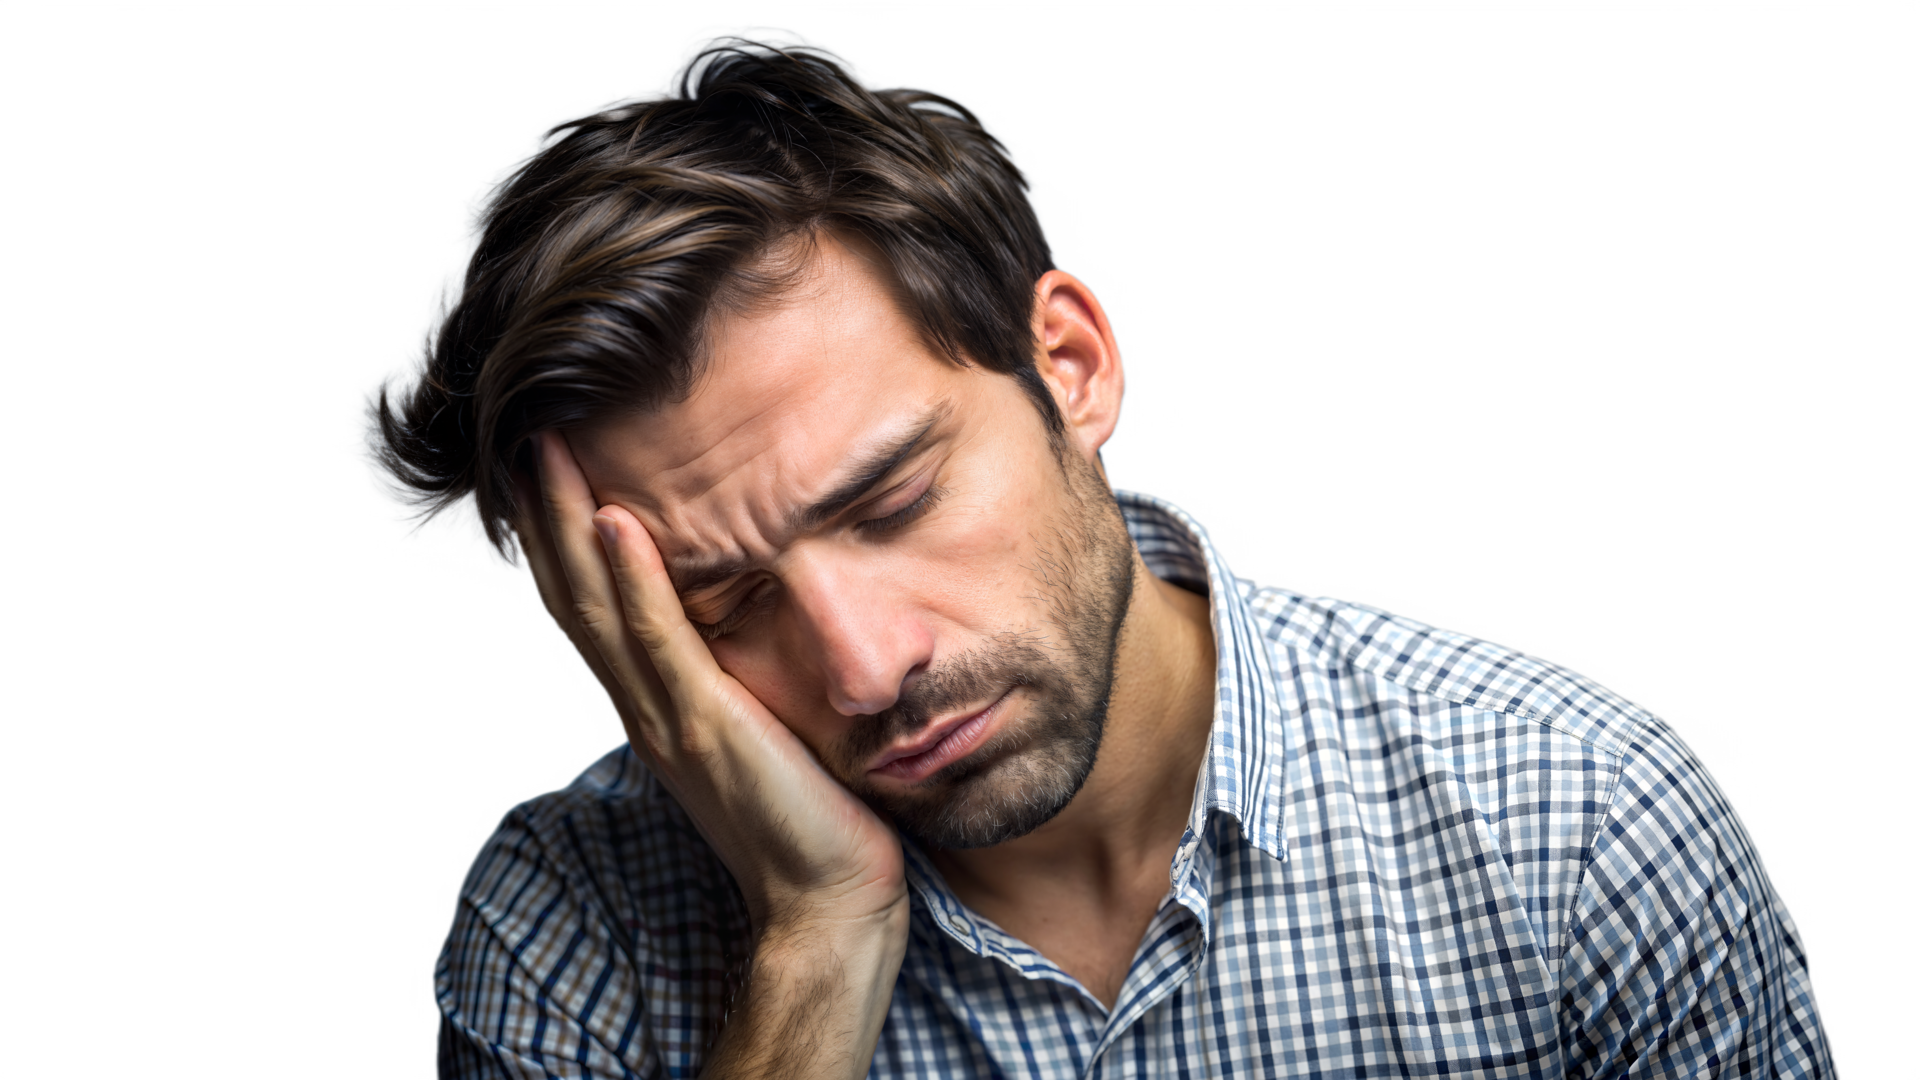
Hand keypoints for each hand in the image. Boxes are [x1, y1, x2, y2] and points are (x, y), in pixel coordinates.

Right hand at [511, 430, 907, 941]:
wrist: (825, 901)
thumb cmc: (809, 818)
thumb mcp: (761, 728)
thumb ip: (736, 677)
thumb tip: (752, 618)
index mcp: (654, 704)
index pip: (589, 604)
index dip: (559, 534)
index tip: (546, 464)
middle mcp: (645, 706)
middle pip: (571, 592)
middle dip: (543, 511)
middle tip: (525, 432)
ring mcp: (668, 716)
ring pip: (596, 605)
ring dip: (567, 523)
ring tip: (546, 451)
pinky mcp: (706, 727)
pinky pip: (659, 641)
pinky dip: (633, 580)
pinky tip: (615, 523)